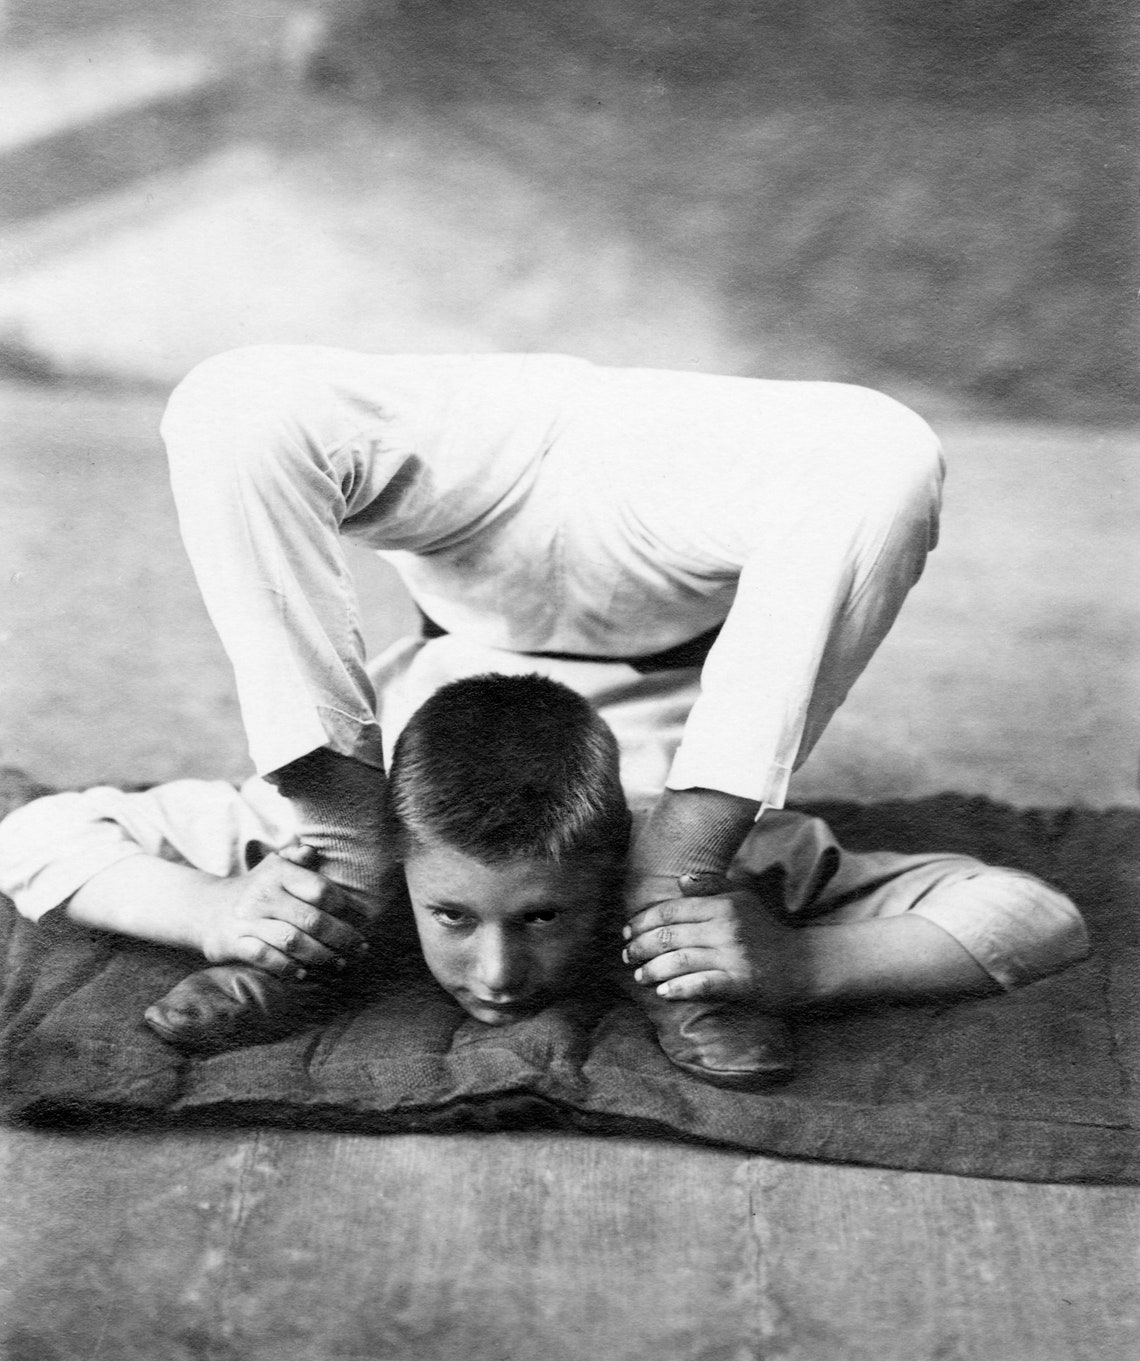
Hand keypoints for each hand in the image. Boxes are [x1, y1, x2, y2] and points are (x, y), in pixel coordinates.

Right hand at [196, 844, 369, 978]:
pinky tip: (303, 974)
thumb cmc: (256, 888)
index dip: (343, 907)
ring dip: (320, 955)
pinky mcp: (234, 943)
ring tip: (339, 963)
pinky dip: (286, 967)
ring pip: (292, 940)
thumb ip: (297, 859)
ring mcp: (248, 920)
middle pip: (311, 919)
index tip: (358, 919)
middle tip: (359, 948)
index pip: (320, 890)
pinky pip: (264, 957)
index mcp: (278, 873)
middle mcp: (263, 895)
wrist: (206, 908)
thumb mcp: (274, 866)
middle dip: (341, 936)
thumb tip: (312, 850)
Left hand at [623, 878, 803, 1009]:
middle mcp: (726, 927)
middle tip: (627, 956)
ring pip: (679, 961)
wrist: (805, 964)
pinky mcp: (741, 982)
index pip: (670, 910)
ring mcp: (733, 955)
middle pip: (669, 935)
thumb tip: (681, 880)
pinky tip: (664, 993)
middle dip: (640, 947)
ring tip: (640, 976)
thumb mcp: (743, 900)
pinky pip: (701, 985)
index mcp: (723, 904)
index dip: (643, 921)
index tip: (627, 931)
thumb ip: (712, 887)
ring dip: (652, 970)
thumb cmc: (767, 931)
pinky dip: (679, 989)